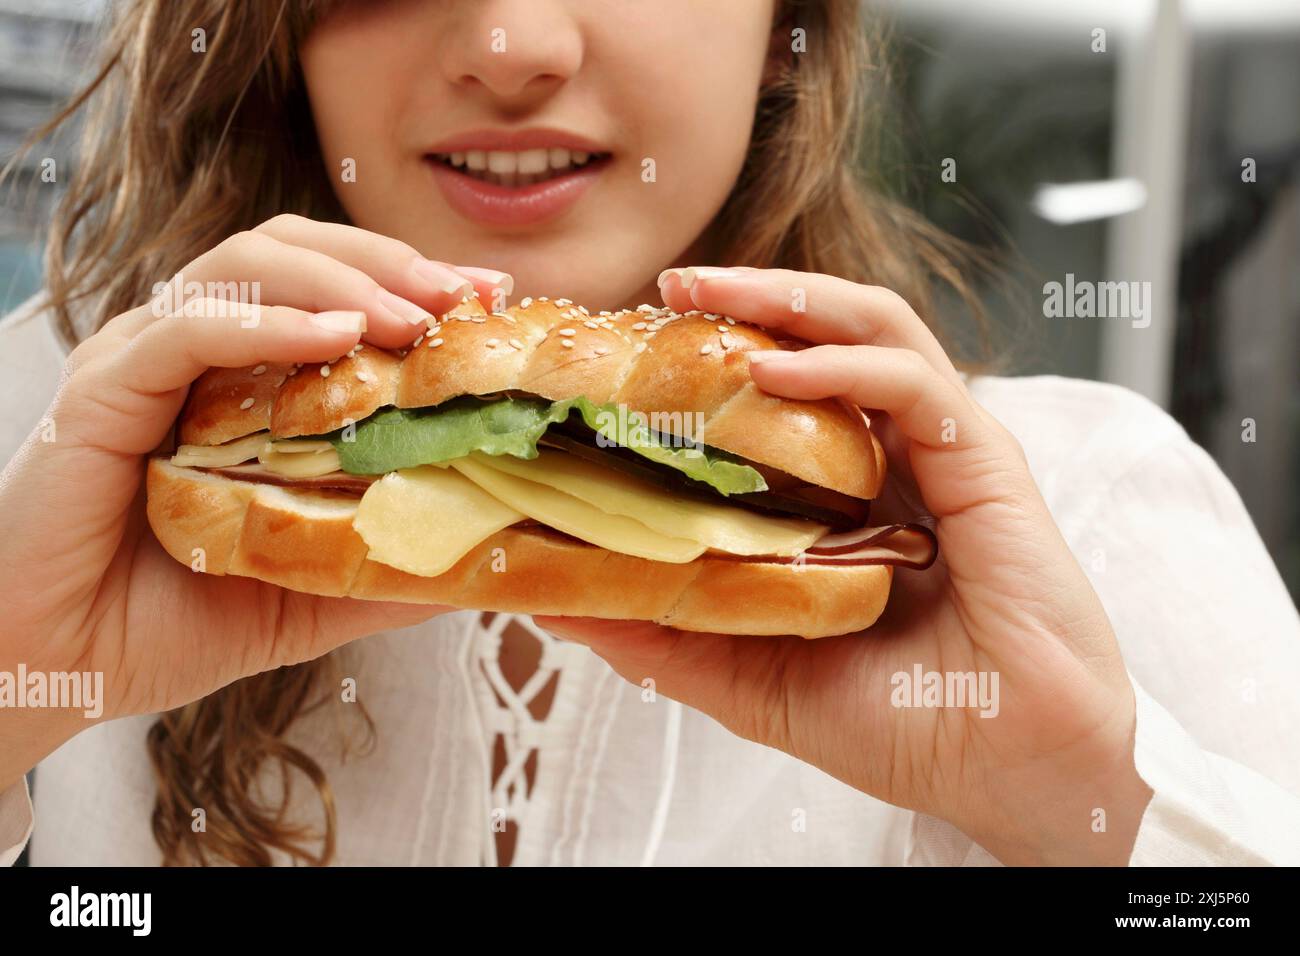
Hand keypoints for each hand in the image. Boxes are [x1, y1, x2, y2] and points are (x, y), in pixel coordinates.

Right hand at [0, 216, 512, 789]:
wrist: (56, 669)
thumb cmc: (169, 624)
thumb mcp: (310, 596)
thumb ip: (387, 567)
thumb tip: (486, 556)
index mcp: (240, 379)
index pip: (331, 290)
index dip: (409, 281)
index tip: (487, 298)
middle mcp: (192, 351)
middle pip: (293, 250)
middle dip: (387, 262)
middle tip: (462, 297)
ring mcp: (144, 361)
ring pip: (244, 266)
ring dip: (340, 279)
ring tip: (411, 316)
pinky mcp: (102, 391)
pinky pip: (187, 328)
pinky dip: (266, 323)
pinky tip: (335, 335)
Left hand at [537, 266, 1151, 865]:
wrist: (1012, 771)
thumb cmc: (903, 725)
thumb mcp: (752, 676)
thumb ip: (667, 635)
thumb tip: (558, 599)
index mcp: (848, 498)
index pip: (784, 396)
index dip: (717, 357)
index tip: (639, 345)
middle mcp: (893, 461)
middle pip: (825, 340)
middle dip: (750, 300)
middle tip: (672, 287)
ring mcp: (941, 454)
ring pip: (875, 331)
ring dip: (794, 301)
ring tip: (714, 295)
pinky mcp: (985, 464)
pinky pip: (913, 385)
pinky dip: (845, 365)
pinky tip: (779, 372)